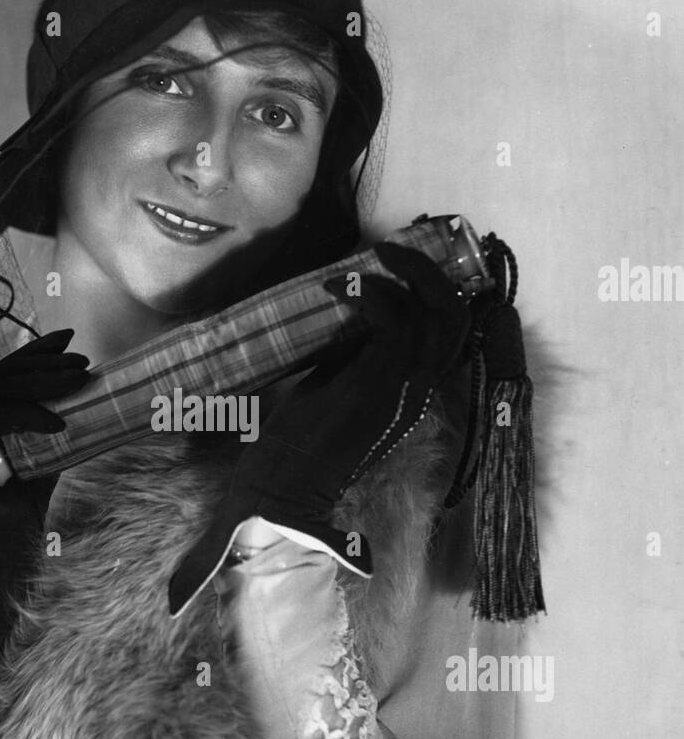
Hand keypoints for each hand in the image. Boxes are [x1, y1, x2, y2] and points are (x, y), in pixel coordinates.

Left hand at [167, 243, 469, 616]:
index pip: (446, 333)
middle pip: (455, 318)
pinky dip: (373, 298)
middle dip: (431, 274)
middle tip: (392, 248)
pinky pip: (396, 326)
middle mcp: (418, 391)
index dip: (431, 292)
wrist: (282, 490)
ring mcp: (404, 390)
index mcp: (410, 392)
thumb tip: (349, 315)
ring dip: (407, 275)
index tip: (394, 264)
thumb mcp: (330, 387)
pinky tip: (341, 290)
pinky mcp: (379, 387)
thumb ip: (350, 356)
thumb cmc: (296, 446)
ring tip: (374, 256)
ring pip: (438, 317)